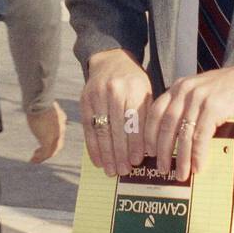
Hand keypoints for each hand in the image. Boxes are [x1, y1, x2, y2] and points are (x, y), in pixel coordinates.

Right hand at [26, 102, 66, 162]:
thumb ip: (44, 110)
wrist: (39, 102)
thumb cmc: (39, 101)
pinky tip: (33, 160)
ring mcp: (56, 135)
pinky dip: (40, 158)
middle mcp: (61, 129)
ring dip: (43, 156)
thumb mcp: (44, 106)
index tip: (43, 143)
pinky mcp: (48, 140)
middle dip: (49, 151)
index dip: (53, 141)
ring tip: (34, 159)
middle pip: (58, 145)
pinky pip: (46, 153)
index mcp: (61, 120)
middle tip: (39, 154)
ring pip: (52, 151)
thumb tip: (36, 108)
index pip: (59, 134)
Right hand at [80, 48, 152, 176]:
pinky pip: (88, 128)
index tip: (138, 161)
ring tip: (111, 171)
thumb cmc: (134, 83)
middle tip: (124, 171)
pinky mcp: (84, 100)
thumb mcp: (146, 93)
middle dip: (120, 153)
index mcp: (134, 88)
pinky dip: (92, 147)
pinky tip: (98, 161)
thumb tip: (149, 150)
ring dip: (106, 154)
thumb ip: (147, 117)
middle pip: (117, 128)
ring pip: (102, 130)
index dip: (135, 143)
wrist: (110, 61)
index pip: (135, 120)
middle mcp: (114, 90)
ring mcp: (97, 95)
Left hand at [144, 60, 233, 180]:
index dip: (149, 134)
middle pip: (166, 125)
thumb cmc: (231, 89)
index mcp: (179, 87)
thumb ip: (187, 107)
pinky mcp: (214, 107)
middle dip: (162, 151)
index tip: (148, 152)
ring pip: (183, 134)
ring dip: (180, 158)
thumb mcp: (202, 92)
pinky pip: (201, 136)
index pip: (156, 112)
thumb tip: (176, 138)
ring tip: (180, 174)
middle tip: (162, 168)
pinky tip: (197, 166)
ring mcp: (199, 97)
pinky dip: (197, 155)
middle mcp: (185, 90)